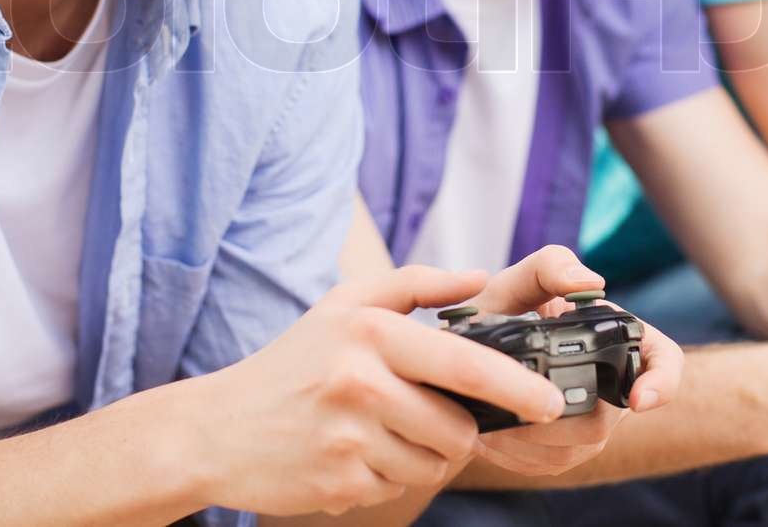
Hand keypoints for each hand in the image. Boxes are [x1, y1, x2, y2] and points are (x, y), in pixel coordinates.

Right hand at [181, 265, 565, 516]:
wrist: (217, 429)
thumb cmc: (292, 362)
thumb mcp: (345, 305)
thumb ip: (416, 285)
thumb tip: (481, 277)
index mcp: (369, 334)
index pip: (464, 363)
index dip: (517, 387)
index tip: (550, 402)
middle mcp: (359, 384)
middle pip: (457, 428)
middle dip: (457, 429)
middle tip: (426, 415)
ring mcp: (347, 439)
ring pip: (433, 464)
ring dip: (424, 456)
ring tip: (382, 432)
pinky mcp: (338, 485)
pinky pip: (397, 489)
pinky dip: (387, 476)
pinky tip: (354, 454)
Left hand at [461, 245, 682, 477]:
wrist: (465, 354)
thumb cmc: (499, 310)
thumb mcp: (518, 280)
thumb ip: (552, 266)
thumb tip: (591, 284)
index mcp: (612, 339)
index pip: (663, 360)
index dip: (663, 383)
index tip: (638, 400)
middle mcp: (609, 387)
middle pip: (604, 420)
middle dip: (555, 414)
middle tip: (510, 398)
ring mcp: (589, 426)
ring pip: (574, 448)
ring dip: (528, 437)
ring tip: (491, 412)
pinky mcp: (562, 453)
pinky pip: (548, 463)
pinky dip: (514, 452)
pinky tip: (489, 433)